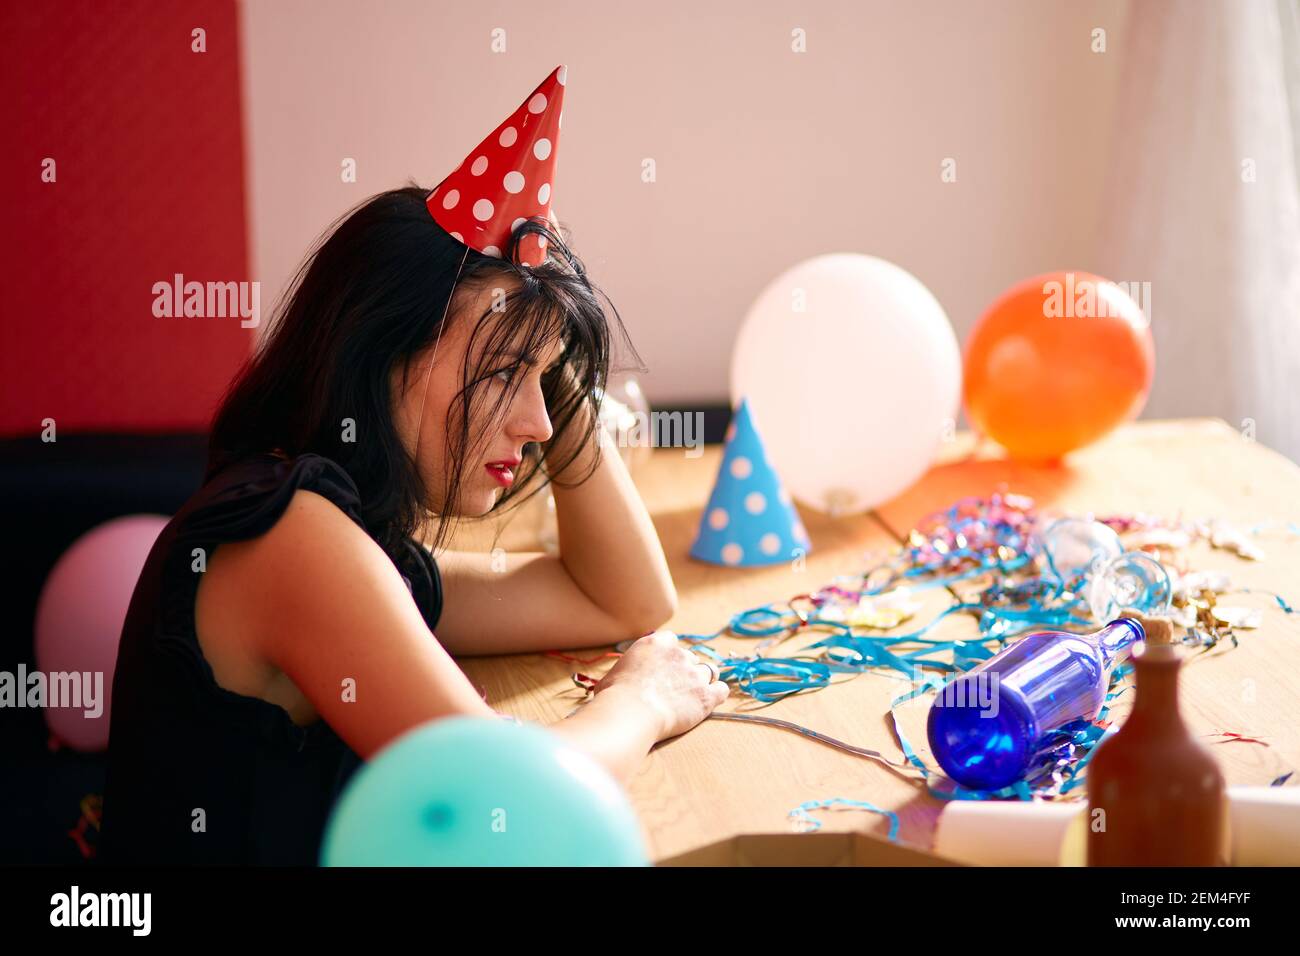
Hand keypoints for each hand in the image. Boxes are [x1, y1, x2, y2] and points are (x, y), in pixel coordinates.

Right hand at [592, 630, 728, 740]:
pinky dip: (717, 694)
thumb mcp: (614, 674)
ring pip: (708, 671)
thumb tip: (620, 681)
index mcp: (656, 644)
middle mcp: (679, 654)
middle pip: (690, 657)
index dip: (668, 654)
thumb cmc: (614, 696)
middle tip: (674, 687)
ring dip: (701, 681)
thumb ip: (627, 671)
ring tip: (691, 695)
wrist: (630, 712)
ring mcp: (695, 674)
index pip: (671, 640)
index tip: (663, 667)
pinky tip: (710, 700)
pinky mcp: (706, 696)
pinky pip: (722, 689)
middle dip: (684, 670)